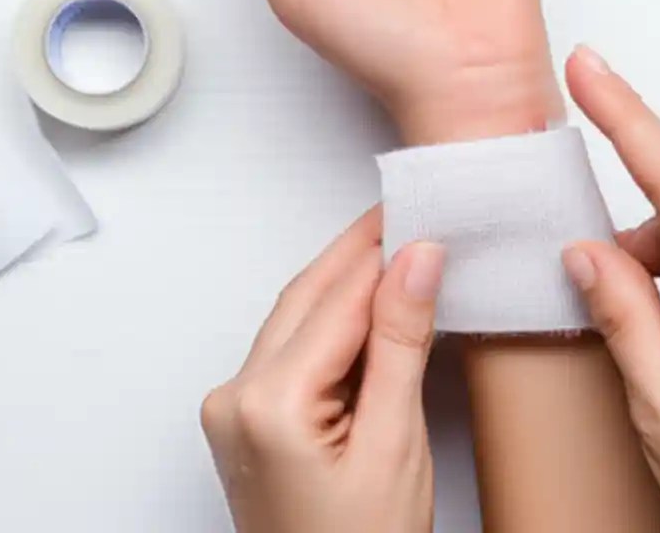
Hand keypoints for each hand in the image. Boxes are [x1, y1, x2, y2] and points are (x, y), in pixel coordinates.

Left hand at [201, 209, 446, 532]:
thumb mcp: (395, 445)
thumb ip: (401, 344)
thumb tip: (416, 262)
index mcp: (267, 403)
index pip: (338, 301)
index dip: (386, 251)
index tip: (424, 214)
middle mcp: (235, 398)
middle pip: (308, 298)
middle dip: (361, 253)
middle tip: (412, 215)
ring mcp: (235, 410)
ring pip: (298, 319)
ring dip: (349, 284)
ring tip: (402, 251)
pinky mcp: (248, 420)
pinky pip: (293, 350)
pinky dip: (334, 324)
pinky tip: (372, 309)